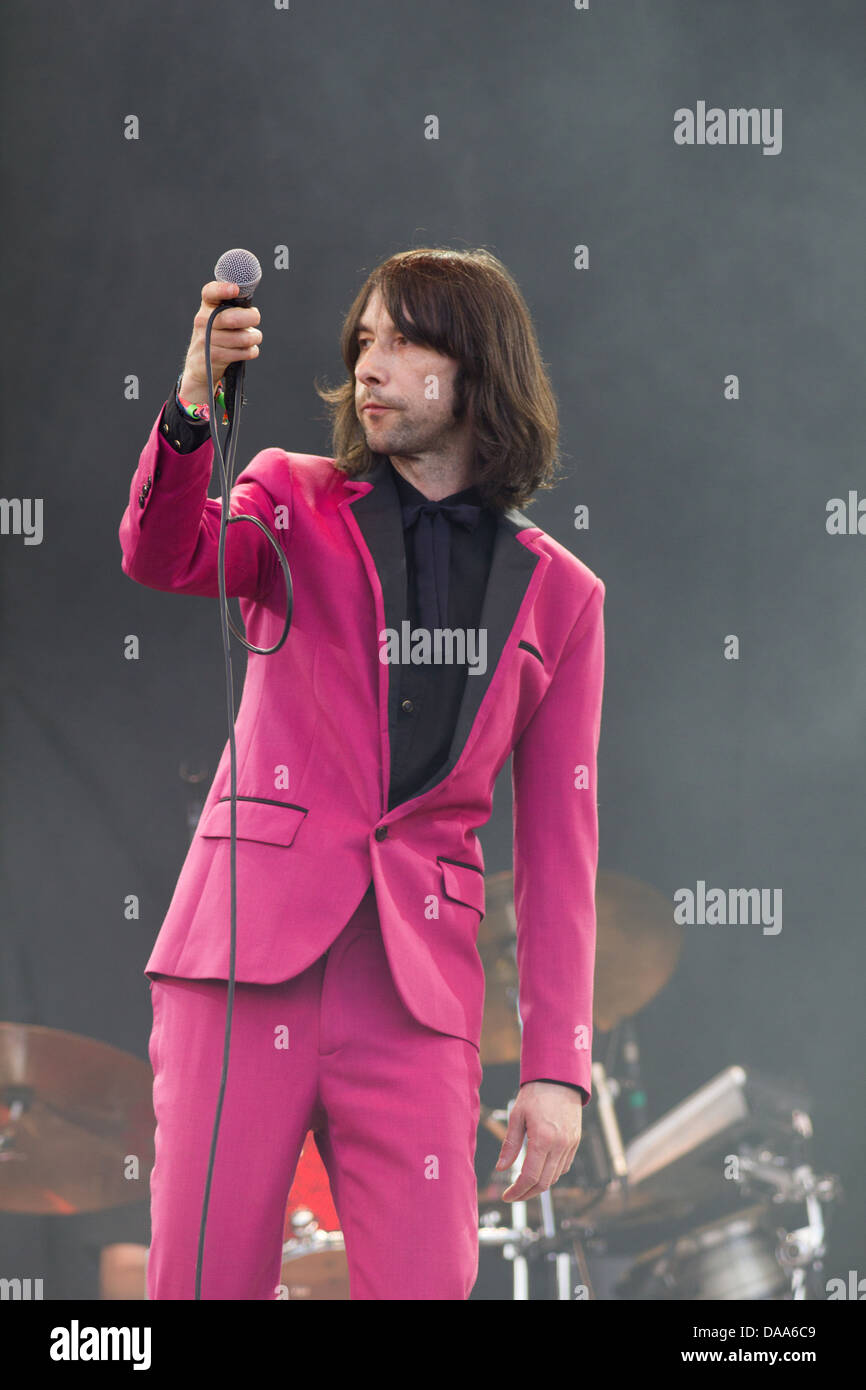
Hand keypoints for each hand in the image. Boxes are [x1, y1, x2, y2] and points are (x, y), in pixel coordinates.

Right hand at [179, 280, 262, 402]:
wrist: (199, 366)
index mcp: (206, 306)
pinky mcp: (214, 357)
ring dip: (254, 337)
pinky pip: (242, 352)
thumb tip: (252, 309)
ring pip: (242, 338)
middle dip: (251, 318)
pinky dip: (251, 351)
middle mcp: (203, 321)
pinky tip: (248, 350)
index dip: (223, 290)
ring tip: (253, 337)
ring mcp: (206, 340)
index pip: (210, 293)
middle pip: (232, 318)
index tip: (235, 289)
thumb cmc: (216, 336)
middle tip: (255, 319)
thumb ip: (231, 308)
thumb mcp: (217, 318)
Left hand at [495, 1081, 582, 1200]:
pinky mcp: (575, 1142)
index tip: (506, 1196)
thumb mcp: (516, 1116)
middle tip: (513, 1196)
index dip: (517, 1191)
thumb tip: (501, 1168)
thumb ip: (510, 1145)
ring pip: (555, 1177)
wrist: (559, 1078)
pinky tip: (540, 1170)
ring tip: (523, 1185)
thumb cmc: (536, 1093)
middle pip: (544, 1183)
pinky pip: (564, 1166)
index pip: (530, 1176)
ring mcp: (570, 1144)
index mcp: (542, 1139)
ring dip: (539, 1185)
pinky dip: (551, 1174)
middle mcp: (559, 1145)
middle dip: (527, 1194)